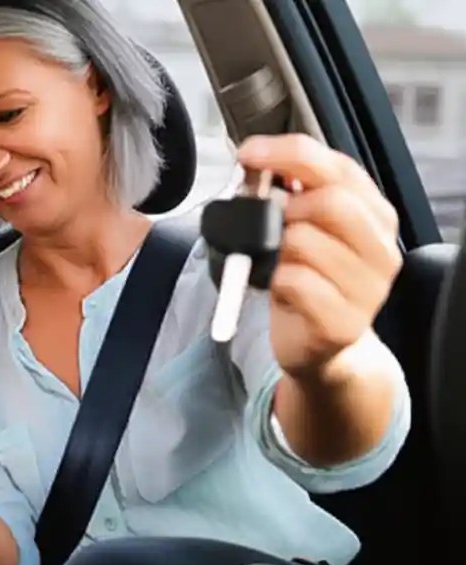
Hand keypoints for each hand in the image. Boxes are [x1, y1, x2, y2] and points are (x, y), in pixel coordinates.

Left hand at [237, 134, 401, 381]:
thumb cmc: (307, 280)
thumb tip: (253, 165)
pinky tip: (275, 287)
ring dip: (272, 248)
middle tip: (265, 225)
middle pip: (330, 201)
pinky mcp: (344, 322)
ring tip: (273, 262)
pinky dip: (271, 279)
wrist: (319, 346)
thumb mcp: (302, 230)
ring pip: (304, 242)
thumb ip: (290, 195)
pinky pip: (294, 282)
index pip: (334, 165)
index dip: (286, 153)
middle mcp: (380, 246)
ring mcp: (369, 287)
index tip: (247, 153)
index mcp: (373, 211)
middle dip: (284, 207)